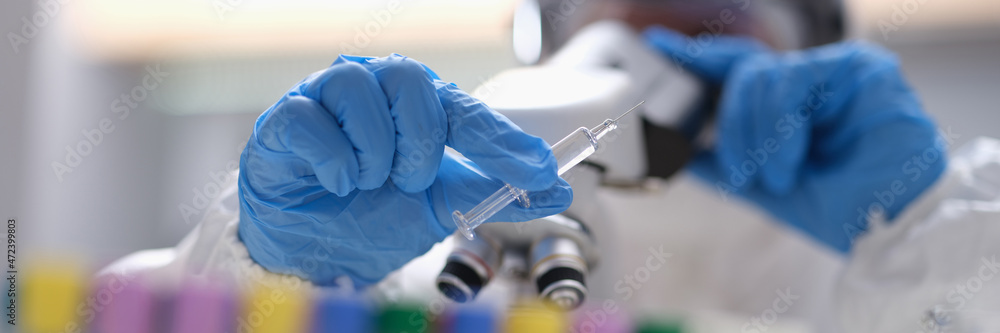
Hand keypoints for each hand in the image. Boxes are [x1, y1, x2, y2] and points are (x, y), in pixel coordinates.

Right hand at [237, 54, 571, 286]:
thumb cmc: (375, 214)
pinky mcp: (283, 119)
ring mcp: (326, 98)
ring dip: (374, 154)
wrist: (317, 250)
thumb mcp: (441, 206)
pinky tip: (338, 182)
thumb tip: (555, 188)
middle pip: (412, 82)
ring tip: (367, 183)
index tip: (538, 170)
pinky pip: (309, 119)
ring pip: (358, 89)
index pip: (466, 111)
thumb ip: (492, 192)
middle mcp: (375, 88)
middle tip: (410, 182)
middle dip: (420, 144)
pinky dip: (333, 160)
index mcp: (417, 104)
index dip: (502, 141)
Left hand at [644, 27, 945, 251]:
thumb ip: (723, 164)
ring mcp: (838, 70)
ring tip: (776, 176)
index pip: (739, 67)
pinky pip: (794, 80)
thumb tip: (679, 153)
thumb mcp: (763, 186)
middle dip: (731, 128)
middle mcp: (814, 81)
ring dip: (758, 136)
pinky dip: (781, 126)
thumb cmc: (839, 209)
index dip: (699, 58)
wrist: (887, 231)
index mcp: (792, 104)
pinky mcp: (861, 67)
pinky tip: (791, 159)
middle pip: (745, 74)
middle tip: (742, 172)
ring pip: (763, 77)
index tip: (660, 47)